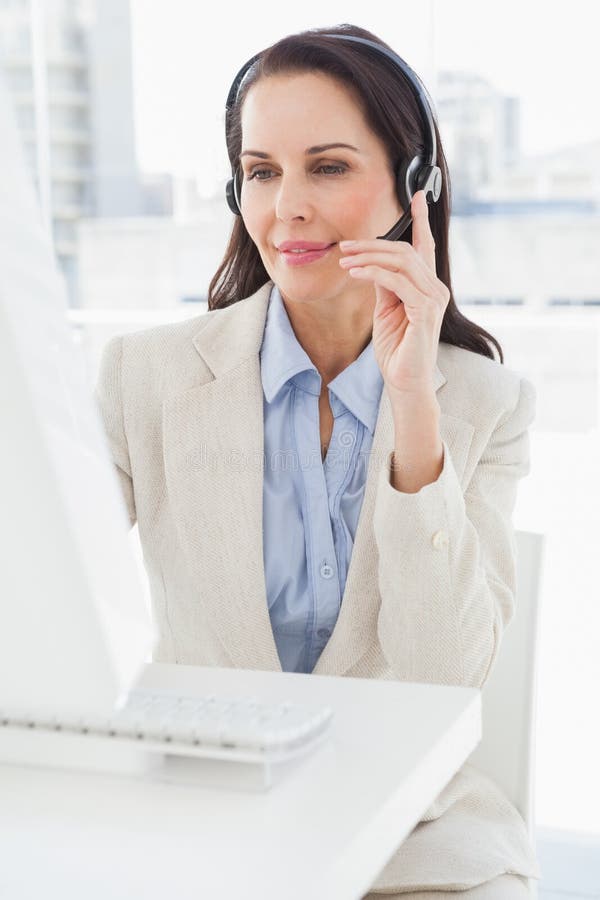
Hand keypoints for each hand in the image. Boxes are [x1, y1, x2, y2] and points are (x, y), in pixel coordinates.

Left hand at [338, 190, 449, 399]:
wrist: (404, 382)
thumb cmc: (396, 350)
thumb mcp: (386, 310)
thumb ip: (385, 285)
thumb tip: (372, 264)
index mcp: (427, 287)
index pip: (425, 246)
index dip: (421, 219)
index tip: (416, 195)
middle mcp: (435, 289)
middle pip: (405, 250)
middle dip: (373, 244)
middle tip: (345, 245)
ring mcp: (433, 299)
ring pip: (401, 261)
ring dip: (369, 256)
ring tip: (344, 259)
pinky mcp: (425, 310)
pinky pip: (397, 281)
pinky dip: (373, 272)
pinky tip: (354, 272)